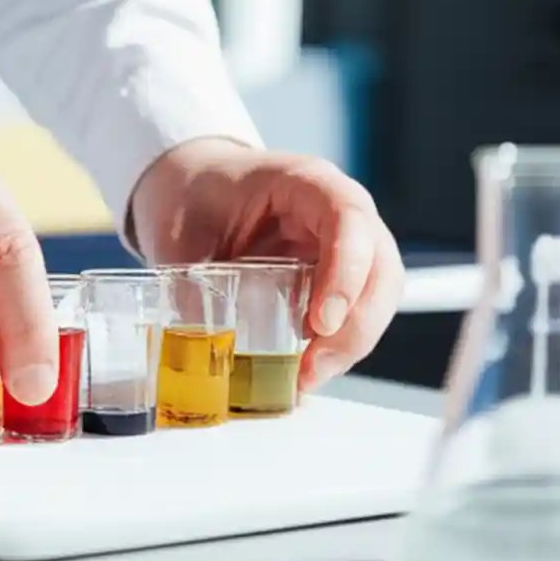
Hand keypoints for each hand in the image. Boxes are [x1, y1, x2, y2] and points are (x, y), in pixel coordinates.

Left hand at [131, 139, 403, 389]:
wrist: (192, 186)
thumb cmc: (195, 192)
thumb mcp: (180, 231)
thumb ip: (186, 282)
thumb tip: (197, 346)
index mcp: (305, 183)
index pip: (349, 218)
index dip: (345, 273)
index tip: (320, 323)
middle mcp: (338, 212)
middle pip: (379, 267)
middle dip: (355, 326)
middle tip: (314, 367)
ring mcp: (344, 245)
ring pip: (378, 295)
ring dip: (350, 344)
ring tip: (307, 378)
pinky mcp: (335, 277)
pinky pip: (356, 312)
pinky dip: (338, 346)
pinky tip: (306, 370)